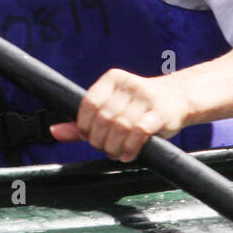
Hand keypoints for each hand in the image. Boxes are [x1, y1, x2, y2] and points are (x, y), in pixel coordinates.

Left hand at [49, 69, 192, 162]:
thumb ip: (83, 122)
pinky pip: (139, 132)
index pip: (89, 103)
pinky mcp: (161, 111)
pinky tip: (129, 153)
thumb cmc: (138, 107)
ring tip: (116, 153)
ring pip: (120, 127)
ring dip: (115, 147)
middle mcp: (129, 84)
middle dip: (100, 140)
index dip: (85, 125)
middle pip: (104, 118)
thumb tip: (54, 132)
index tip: (90, 137)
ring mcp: (146, 96)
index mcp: (113, 78)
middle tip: (105, 148)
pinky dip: (130, 148)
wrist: (178, 98)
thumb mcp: (111, 108)